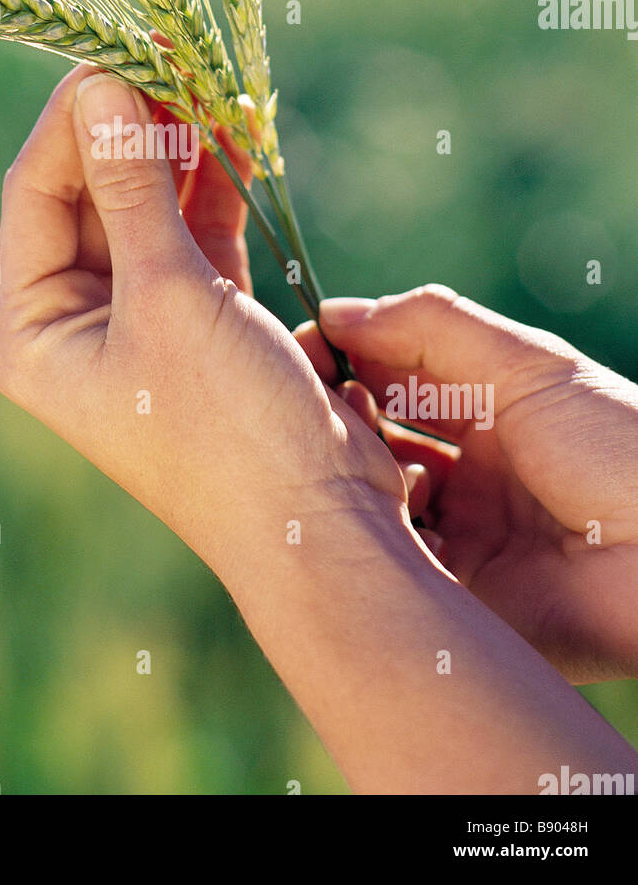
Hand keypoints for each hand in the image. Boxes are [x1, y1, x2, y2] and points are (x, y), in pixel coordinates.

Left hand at [0, 65, 406, 580]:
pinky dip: (215, 186)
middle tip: (171, 53)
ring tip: (206, 75)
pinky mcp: (200, 318)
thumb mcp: (172, 295)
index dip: (74, 118)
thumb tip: (100, 85)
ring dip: (178, 145)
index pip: (36, 192)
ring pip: (148, 206)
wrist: (319, 523)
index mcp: (33, 331)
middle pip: (92, 191)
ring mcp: (138, 318)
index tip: (117, 53)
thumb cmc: (229, 426)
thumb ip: (133, 185)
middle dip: (133, 122)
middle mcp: (74, 322)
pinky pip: (195, 233)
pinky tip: (236, 128)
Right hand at [302, 285, 637, 682]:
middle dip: (344, 418)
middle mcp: (470, 475)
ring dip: (360, 475)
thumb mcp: (527, 364)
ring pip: (376, 502)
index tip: (304, 349)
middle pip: (376, 440)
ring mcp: (465, 537)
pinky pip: (399, 566)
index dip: (348, 360)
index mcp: (488, 414)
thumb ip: (430, 326)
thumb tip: (335, 311)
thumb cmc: (618, 445)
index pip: (394, 378)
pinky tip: (395, 512)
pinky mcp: (464, 599)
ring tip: (359, 457)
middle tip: (327, 405)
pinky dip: (385, 537)